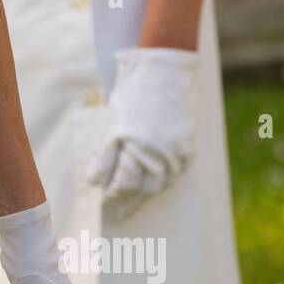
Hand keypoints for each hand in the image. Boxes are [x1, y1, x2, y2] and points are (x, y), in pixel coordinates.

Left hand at [87, 47, 200, 218]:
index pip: (124, 184)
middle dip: (132, 203)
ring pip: (165, 183)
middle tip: (121, 214)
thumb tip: (94, 184)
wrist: (163, 69)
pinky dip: (167, 180)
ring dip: (149, 194)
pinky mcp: (189, 144)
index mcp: (135, 146)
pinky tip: (157, 183)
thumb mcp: (112, 123)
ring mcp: (178, 149)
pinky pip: (179, 171)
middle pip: (146, 189)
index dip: (114, 196)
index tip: (106, 202)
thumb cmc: (132, 94)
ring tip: (137, 201)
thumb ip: (104, 157)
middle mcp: (159, 152)